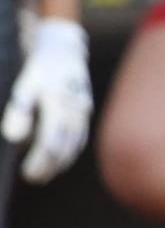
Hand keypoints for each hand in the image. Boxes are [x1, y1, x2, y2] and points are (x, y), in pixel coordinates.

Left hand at [2, 18, 91, 182]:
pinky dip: (73, 149)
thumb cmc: (41, 68)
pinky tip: (63, 158)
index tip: (27, 174)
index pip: (51, 143)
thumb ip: (19, 111)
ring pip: (75, 143)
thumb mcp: (24, 85)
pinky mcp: (85, 109)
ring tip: (47, 173)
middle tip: (34, 178)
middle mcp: (75, 110)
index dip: (40, 161)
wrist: (64, 48)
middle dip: (49, 166)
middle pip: (64, 147)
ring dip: (62, 161)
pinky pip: (82, 135)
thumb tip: (14, 137)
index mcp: (59, 105)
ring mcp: (83, 110)